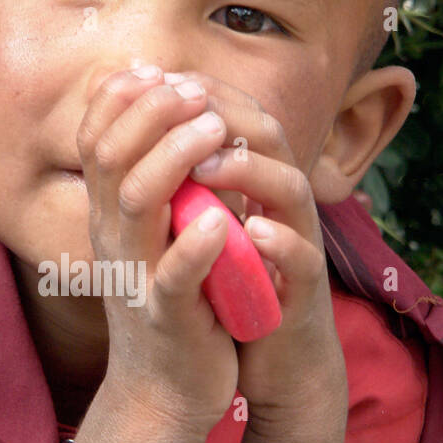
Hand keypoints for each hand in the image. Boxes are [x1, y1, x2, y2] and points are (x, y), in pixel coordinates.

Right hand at [77, 66, 240, 439]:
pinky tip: (222, 221)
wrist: (163, 393)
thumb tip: (164, 118)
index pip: (97, 138)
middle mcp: (112, 240)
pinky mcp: (168, 317)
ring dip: (175, 157)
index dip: (125, 96)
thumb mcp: (153, 239)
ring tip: (213, 130)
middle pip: (112, 154)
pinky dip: (196, 244)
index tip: (164, 72)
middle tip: (197, 91)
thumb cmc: (170, 305)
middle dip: (154, 112)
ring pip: (138, 202)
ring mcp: (136, 277)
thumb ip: (154, 185)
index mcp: (109, 216)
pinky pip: (175, 276)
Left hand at [158, 70, 347, 440]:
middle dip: (225, 113)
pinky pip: (302, 259)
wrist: (273, 365)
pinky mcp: (303, 292)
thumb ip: (185, 186)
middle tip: (183, 102)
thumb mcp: (201, 231)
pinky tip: (253, 231)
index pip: (232, 118)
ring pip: (290, 188)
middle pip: (267, 135)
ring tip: (207, 162)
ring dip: (249, 170)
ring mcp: (297, 243)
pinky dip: (279, 242)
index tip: (155, 77)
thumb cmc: (231, 291)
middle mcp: (279, 203)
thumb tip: (139, 136)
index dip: (198, 93)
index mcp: (252, 185)